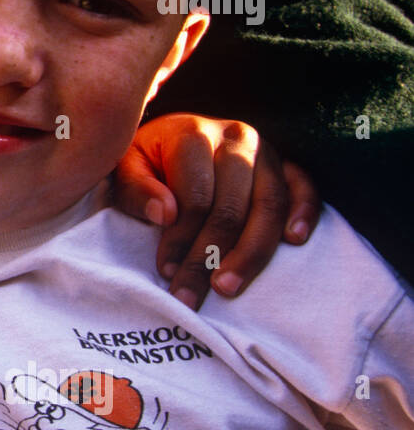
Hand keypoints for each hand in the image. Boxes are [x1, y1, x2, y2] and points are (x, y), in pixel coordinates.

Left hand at [115, 114, 321, 309]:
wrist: (171, 138)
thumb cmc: (145, 160)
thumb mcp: (126, 167)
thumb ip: (137, 189)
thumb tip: (166, 215)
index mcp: (192, 134)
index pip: (195, 197)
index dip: (180, 238)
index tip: (166, 271)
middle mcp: (235, 138)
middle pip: (231, 207)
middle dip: (209, 257)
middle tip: (192, 295)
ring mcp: (265, 151)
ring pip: (269, 205)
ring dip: (251, 253)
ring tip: (228, 287)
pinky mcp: (285, 163)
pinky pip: (304, 187)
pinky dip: (304, 212)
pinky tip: (294, 242)